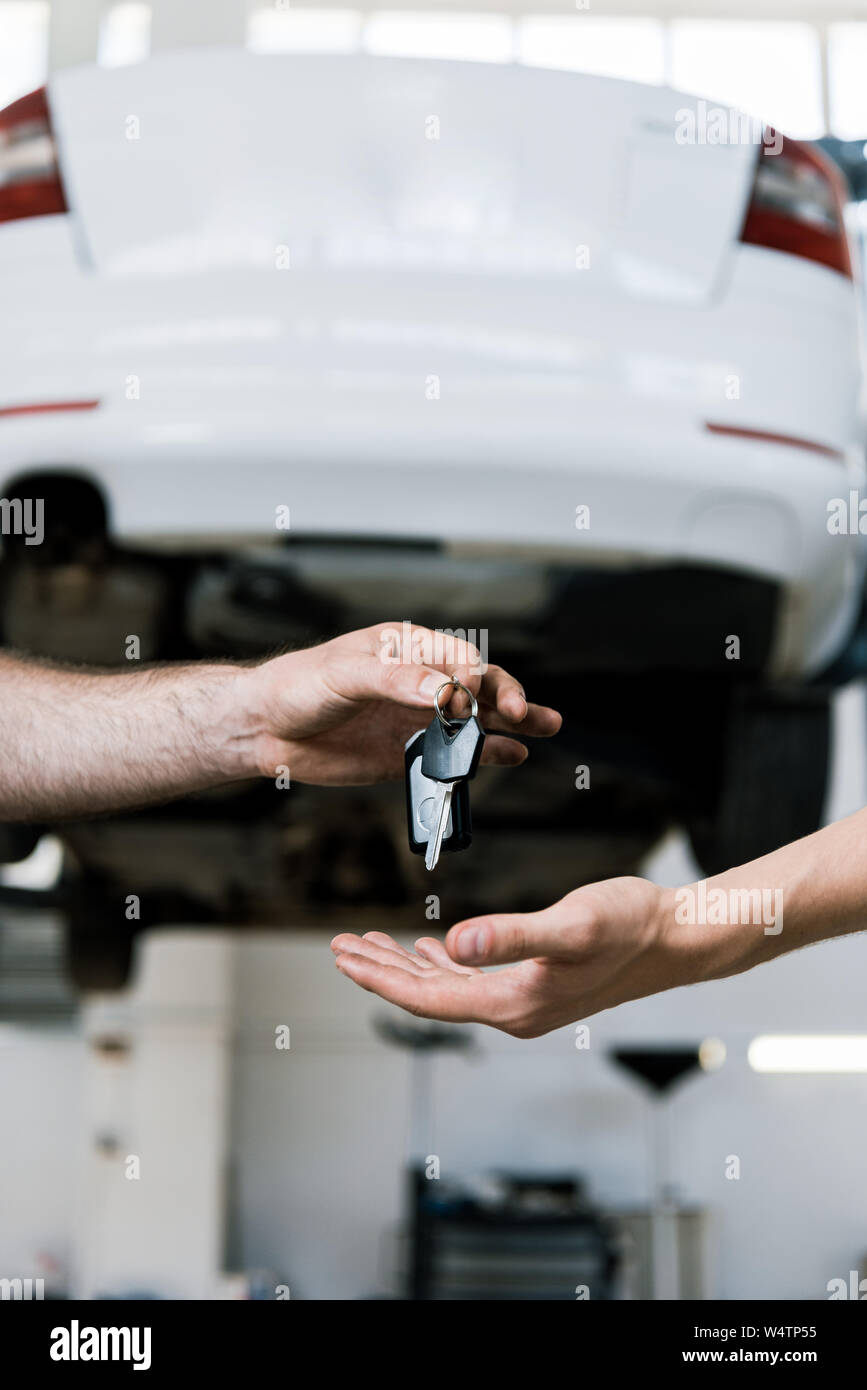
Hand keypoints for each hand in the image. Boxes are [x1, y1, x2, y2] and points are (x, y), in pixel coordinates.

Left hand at [245, 621, 561, 785]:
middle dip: (508, 697)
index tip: (475, 699)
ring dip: (511, 724)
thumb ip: (395, 680)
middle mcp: (418, 682)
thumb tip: (443, 691)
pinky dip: (485, 755)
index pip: (458, 659)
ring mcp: (416, 719)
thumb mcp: (345, 674)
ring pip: (475, 720)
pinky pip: (453, 755)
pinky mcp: (406, 754)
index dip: (476, 677)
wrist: (264, 728)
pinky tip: (513, 755)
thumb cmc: (298, 685)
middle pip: (479, 687)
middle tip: (527, 714)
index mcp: (406, 649)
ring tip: (546, 727)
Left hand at [332, 877, 712, 1036]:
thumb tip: (454, 943)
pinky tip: (432, 950)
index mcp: (513, 1005)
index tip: (342, 957)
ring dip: (406, 967)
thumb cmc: (632, 926)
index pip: (428, 998)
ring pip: (449, 989)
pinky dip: (444, 965)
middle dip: (381, 972)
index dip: (380, 978)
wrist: (679, 938)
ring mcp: (526, 1001)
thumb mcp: (570, 924)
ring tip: (369, 947)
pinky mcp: (538, 984)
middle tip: (338, 948)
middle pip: (429, 997)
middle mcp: (514, 1012)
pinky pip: (475, 982)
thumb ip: (511, 935)